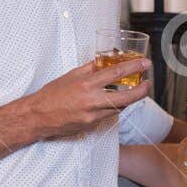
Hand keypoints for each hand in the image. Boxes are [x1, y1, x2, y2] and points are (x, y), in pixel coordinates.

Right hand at [21, 58, 152, 139]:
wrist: (38, 116)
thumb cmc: (52, 94)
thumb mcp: (71, 75)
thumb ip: (89, 69)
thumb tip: (103, 61)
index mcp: (86, 84)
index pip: (115, 73)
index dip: (133, 67)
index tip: (145, 63)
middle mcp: (91, 100)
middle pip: (125, 97)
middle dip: (140, 91)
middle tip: (148, 83)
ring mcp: (92, 115)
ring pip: (119, 107)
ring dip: (129, 99)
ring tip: (134, 91)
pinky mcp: (91, 125)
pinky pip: (108, 115)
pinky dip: (114, 107)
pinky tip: (115, 102)